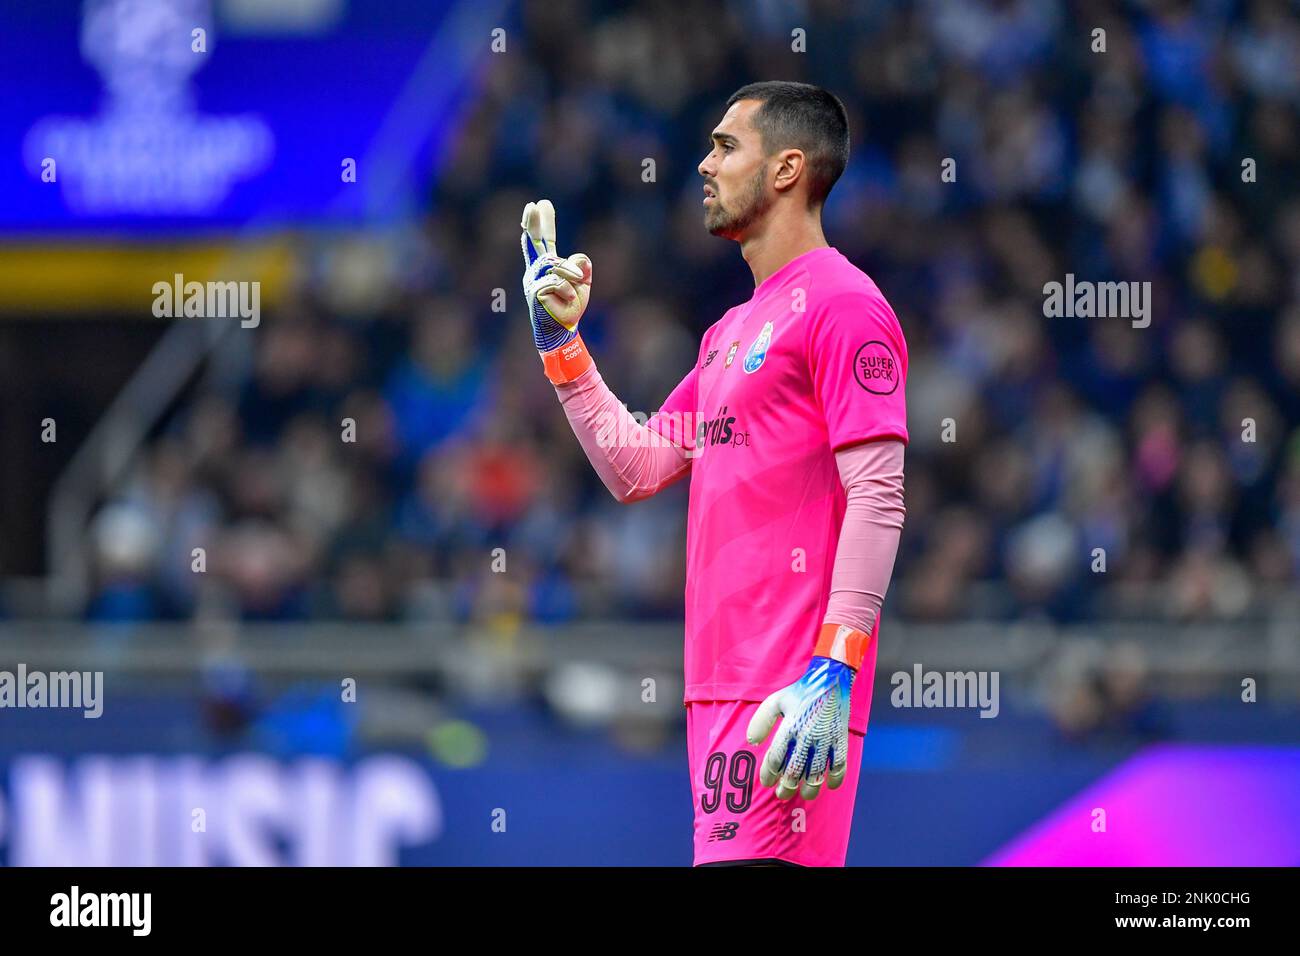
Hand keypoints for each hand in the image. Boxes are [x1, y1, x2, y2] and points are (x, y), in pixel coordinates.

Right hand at [521, 199, 592, 352]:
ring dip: (571, 276)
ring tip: (575, 290)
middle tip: (533, 205)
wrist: (562, 331)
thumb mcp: (582, 283)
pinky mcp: (535, 291)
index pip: (545, 241)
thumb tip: (577, 259)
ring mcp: (534, 280)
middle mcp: (537, 270)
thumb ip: (581, 266)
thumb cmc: (570, 308)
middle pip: (535, 242)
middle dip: (534, 223)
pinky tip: (566, 301)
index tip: (539, 204)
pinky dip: (568, 292)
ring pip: (556, 266)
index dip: (544, 223)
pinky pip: (558, 283)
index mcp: (548, 267)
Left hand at [747, 656, 854, 800]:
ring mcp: (826, 739)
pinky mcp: (841, 739)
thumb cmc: (799, 692)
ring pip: (817, 774)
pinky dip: (836, 779)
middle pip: (794, 771)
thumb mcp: (775, 701)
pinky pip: (840, 765)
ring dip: (809, 789)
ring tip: (804, 794)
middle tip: (781, 794)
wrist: (830, 679)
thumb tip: (751, 742)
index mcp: (789, 726)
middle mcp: (807, 736)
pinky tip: (830, 785)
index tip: (766, 782)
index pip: (775, 758)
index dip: (769, 774)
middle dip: (786, 787)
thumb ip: (761, 721)